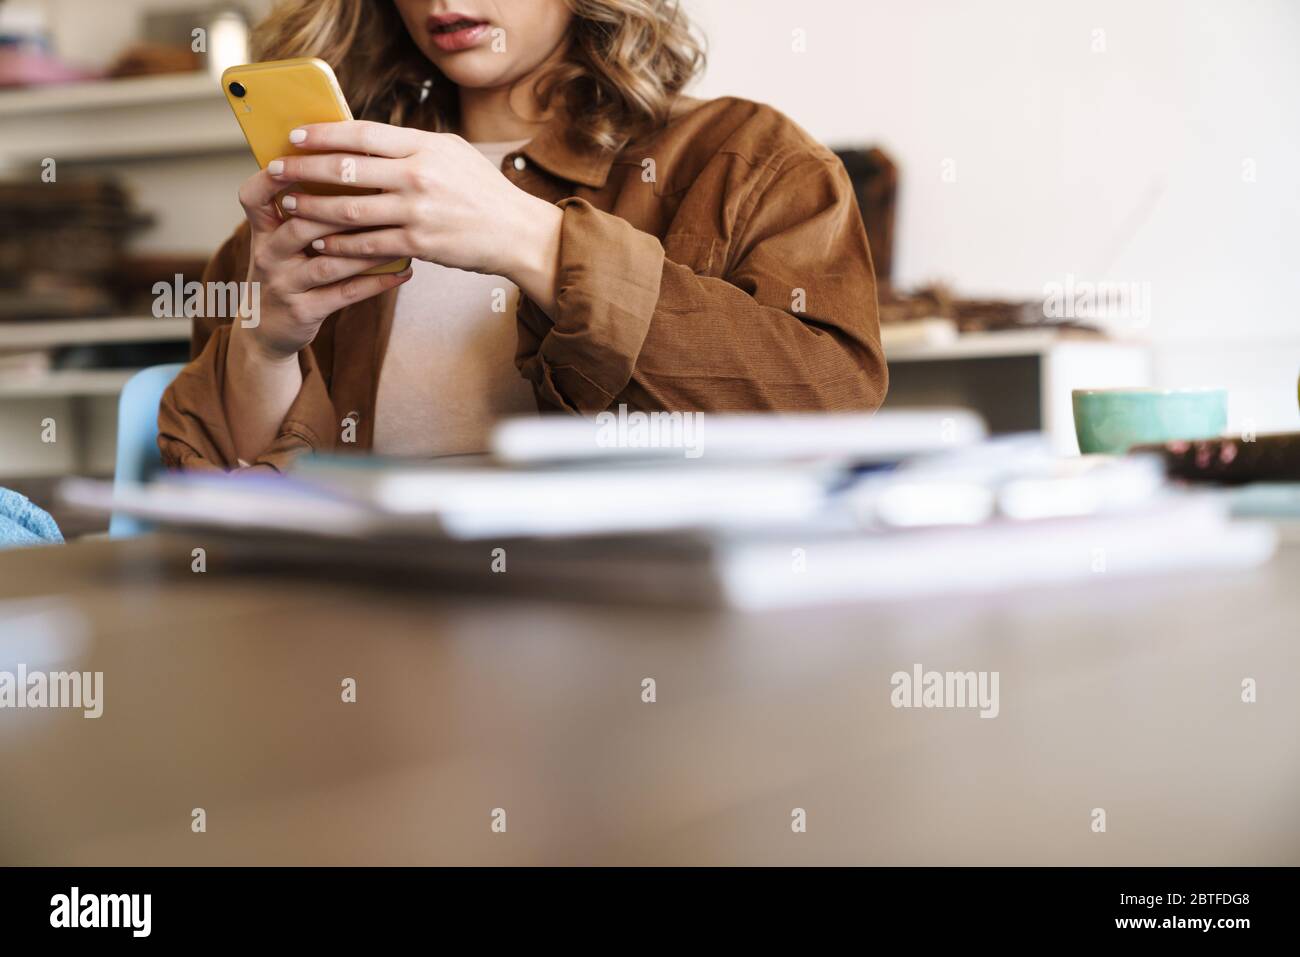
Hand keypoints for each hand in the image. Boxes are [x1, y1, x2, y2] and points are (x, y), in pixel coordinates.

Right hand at [235, 162, 413, 361]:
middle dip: (341, 209)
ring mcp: (284, 285)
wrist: (265, 330)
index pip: (255, 196)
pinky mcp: (304, 311)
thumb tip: (353, 169)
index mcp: (262, 230)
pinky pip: (345, 294)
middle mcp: (268, 254)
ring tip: (401, 234)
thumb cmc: (287, 272)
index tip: (305, 155)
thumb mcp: (282, 241)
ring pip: (328, 262)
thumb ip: (305, 212)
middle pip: (301, 225)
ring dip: (367, 248)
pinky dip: (376, 282)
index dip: (273, 176)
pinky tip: (404, 271)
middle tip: (382, 194)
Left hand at [266, 120, 561, 311]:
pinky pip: (367, 244)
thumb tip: (365, 141)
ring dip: (313, 208)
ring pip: (350, 209)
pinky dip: (340, 245)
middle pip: (347, 169)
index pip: (362, 134)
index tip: (295, 137)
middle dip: (304, 170)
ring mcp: (418, 211)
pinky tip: (321, 243)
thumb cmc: (484, 193)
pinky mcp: (420, 243)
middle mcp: (419, 175)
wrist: (519, 234)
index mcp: (425, 146)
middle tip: (276, 171)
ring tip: (291, 206)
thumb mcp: (452, 154)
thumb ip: (412, 146)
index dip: (323, 135)